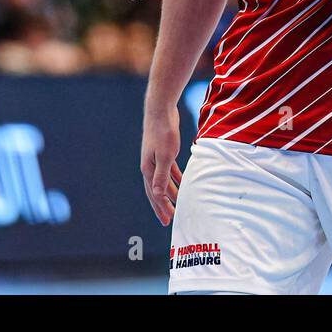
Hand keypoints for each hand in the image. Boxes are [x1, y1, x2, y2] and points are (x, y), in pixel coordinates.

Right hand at [140, 105, 182, 225]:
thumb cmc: (163, 132)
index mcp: (148, 169)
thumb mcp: (165, 156)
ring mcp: (156, 159)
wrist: (160, 111)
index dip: (161, 208)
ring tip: (178, 204)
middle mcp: (150, 166)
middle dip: (163, 205)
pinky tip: (183, 183)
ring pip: (164, 181)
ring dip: (171, 193)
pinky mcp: (163, 151)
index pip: (155, 194)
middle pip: (157, 190)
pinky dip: (176, 178)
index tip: (167, 221)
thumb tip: (158, 195)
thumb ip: (162, 176)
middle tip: (170, 220)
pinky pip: (169, 170)